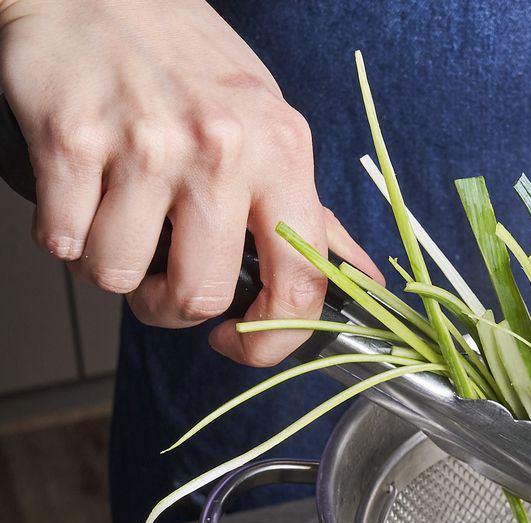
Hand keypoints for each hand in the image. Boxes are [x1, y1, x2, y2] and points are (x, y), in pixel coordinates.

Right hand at [0, 0, 380, 364]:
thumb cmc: (187, 61)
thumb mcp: (270, 126)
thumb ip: (307, 210)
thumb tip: (358, 280)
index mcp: (282, 152)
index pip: (302, 280)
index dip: (272, 339)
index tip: (240, 344)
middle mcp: (223, 149)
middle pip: (198, 294)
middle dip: (171, 306)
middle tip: (161, 274)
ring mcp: (147, 144)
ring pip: (120, 276)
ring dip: (111, 266)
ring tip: (118, 219)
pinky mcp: (74, 138)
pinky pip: (62, 242)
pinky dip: (63, 234)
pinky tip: (82, 195)